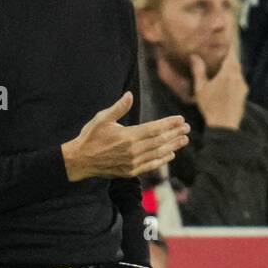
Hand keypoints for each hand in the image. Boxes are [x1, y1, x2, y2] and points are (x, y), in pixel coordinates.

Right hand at [61, 92, 188, 182]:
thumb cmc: (90, 137)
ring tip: (184, 140)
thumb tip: (130, 95)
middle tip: (187, 128)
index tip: (180, 120)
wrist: (80, 161)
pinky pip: (150, 166)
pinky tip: (171, 154)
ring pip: (158, 153)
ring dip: (172, 146)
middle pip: (159, 141)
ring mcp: (132, 163)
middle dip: (174, 134)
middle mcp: (132, 151)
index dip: (169, 124)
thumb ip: (118, 107)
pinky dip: (162, 160)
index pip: (154, 129)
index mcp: (128, 136)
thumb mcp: (102, 118)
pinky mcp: (130, 172)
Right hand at [190, 50, 246, 129]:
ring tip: (222, 67)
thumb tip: (194, 56)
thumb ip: (198, 70)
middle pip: (235, 61)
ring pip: (238, 71)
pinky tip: (226, 83)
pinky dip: (234, 78)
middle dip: (229, 56)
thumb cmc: (211, 107)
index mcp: (228, 72)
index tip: (225, 39)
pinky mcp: (244, 94)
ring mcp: (243, 85)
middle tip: (221, 52)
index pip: (231, 53)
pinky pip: (239, 81)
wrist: (225, 126)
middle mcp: (238, 76)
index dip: (228, 45)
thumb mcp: (201, 88)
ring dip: (231, 68)